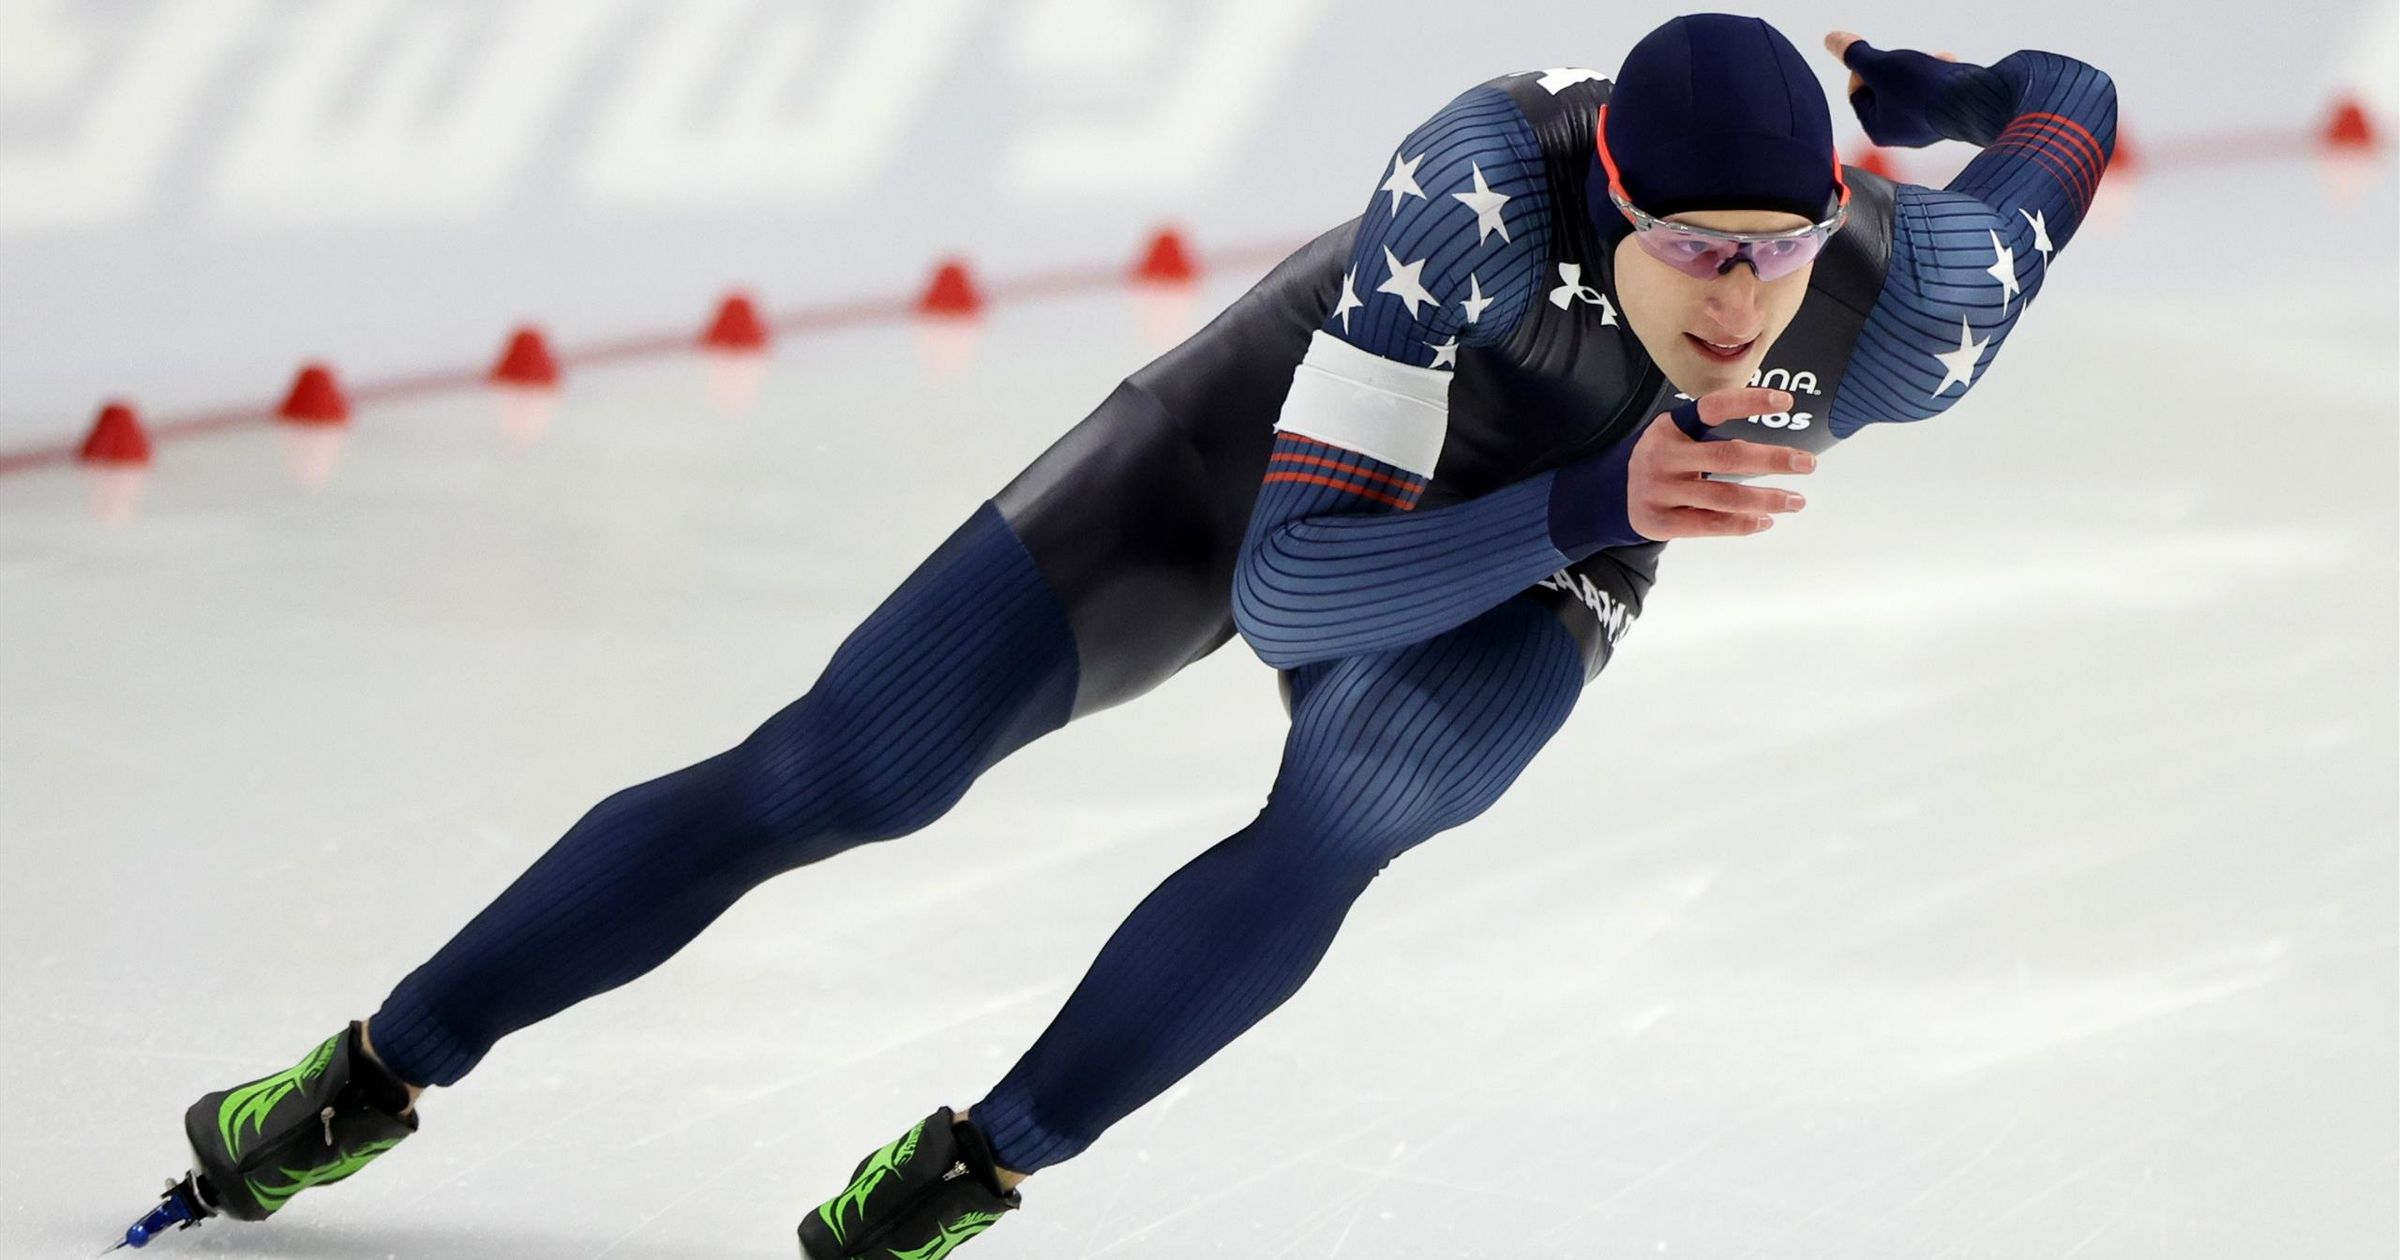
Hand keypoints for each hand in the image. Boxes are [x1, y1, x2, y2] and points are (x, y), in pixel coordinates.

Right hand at [1626, 387, 1815, 539]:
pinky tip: (1765, 520)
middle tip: (1808, 463)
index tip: (1786, 402)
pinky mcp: (1659, 522)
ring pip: (1725, 497)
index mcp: (1670, 426)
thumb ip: (1711, 434)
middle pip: (1729, 456)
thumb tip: (1774, 443)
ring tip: (1796, 500)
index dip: (1749, 402)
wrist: (1610, 496)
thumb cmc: (1663, 463)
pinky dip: (1742, 524)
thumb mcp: (1676, 438)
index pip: (1713, 407)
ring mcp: (1659, 490)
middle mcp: (1663, 455)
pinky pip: (1710, 525)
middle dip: (1774, 459)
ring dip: (1768, 499)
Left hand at [1822, 30, 1970, 149]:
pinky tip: (1945, 63)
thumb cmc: (1923, 89)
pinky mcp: (1948, 116)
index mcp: (1878, 131)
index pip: (1857, 93)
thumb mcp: (1880, 65)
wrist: (1977, 99)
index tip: (1881, 60)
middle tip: (1906, 61)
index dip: (1864, 69)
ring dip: (1916, 67)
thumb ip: (1855, 54)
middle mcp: (1901, 135)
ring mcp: (1927, 127)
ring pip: (1909, 88)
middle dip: (1893, 68)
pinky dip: (1937, 74)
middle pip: (1883, 90)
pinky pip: (1934, 91)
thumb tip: (1831, 40)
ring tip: (1929, 61)